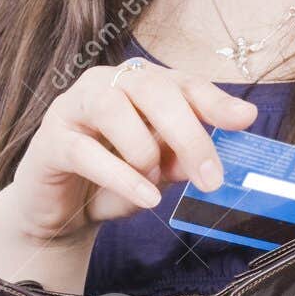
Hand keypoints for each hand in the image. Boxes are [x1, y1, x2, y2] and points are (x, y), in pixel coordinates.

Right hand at [0, 59, 256, 241]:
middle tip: (212, 178)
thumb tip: (214, 161)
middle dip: (189, 134)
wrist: (63, 213)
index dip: (215, 101)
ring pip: (114, 108)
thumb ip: (183, 160)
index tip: (245, 120)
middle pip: (153, 90)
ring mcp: (74, 106)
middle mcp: (107, 83)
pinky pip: (85, 151)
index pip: (183, 82)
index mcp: (142, 84)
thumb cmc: (114, 182)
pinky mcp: (50, 139)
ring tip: (154, 182)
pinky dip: (121, 176)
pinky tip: (145, 198)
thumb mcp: (160, 172)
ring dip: (144, 151)